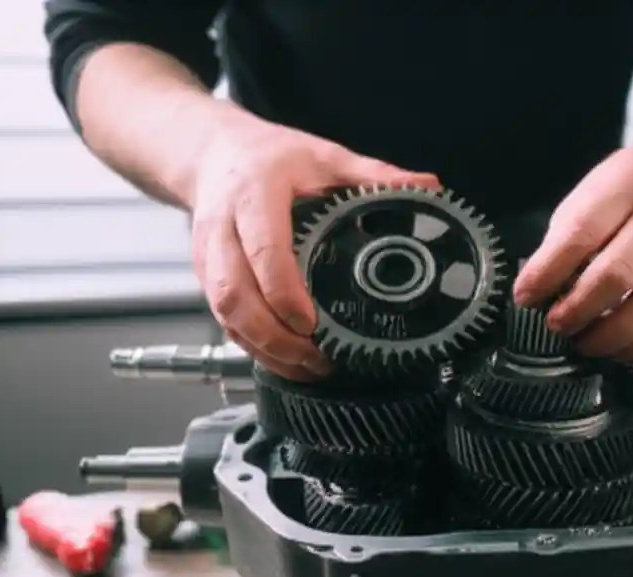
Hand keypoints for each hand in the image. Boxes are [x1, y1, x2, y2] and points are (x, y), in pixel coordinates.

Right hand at [189, 107, 438, 379]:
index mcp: (255, 195)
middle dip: (273, 335)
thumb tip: (427, 185)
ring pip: (224, 312)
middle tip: (316, 356)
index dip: (282, 291)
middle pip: (234, 293)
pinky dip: (252, 346)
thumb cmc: (270, 156)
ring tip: (307, 366)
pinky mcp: (205, 275)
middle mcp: (223, 227)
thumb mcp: (325, 155)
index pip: (262, 249)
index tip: (310, 322)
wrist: (214, 153)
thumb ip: (374, 174)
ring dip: (262, 347)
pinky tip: (285, 360)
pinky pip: (222, 319)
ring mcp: (207, 255)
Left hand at [512, 137, 632, 360]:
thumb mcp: (594, 192)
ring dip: (613, 335)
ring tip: (587, 344)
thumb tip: (538, 291)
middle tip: (557, 325)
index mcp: (625, 187)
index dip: (548, 272)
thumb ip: (567, 238)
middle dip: (579, 309)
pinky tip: (622, 348)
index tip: (526, 297)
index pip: (581, 234)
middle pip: (619, 273)